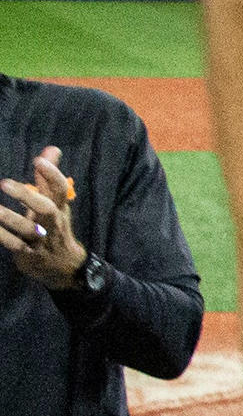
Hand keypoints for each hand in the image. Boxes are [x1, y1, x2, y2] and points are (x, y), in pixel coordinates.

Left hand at [0, 147, 86, 287]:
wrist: (64, 266)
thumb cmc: (54, 228)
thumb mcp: (55, 203)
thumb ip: (48, 178)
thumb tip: (51, 149)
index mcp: (59, 207)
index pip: (60, 189)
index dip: (52, 174)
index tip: (39, 160)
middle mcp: (52, 223)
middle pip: (46, 208)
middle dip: (27, 196)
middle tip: (4, 183)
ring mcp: (41, 240)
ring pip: (27, 229)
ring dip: (9, 218)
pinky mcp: (30, 255)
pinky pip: (15, 245)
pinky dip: (2, 236)